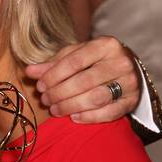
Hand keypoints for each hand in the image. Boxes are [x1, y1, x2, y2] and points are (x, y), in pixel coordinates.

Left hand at [23, 35, 140, 122]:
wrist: (128, 71)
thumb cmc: (97, 62)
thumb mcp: (77, 56)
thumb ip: (54, 63)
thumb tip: (29, 72)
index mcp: (106, 44)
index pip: (75, 61)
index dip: (53, 75)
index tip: (40, 85)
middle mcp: (121, 62)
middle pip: (84, 81)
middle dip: (59, 93)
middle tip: (45, 100)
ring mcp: (130, 83)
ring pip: (96, 98)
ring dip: (70, 106)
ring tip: (55, 109)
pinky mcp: (132, 101)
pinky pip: (109, 113)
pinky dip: (89, 117)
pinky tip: (73, 117)